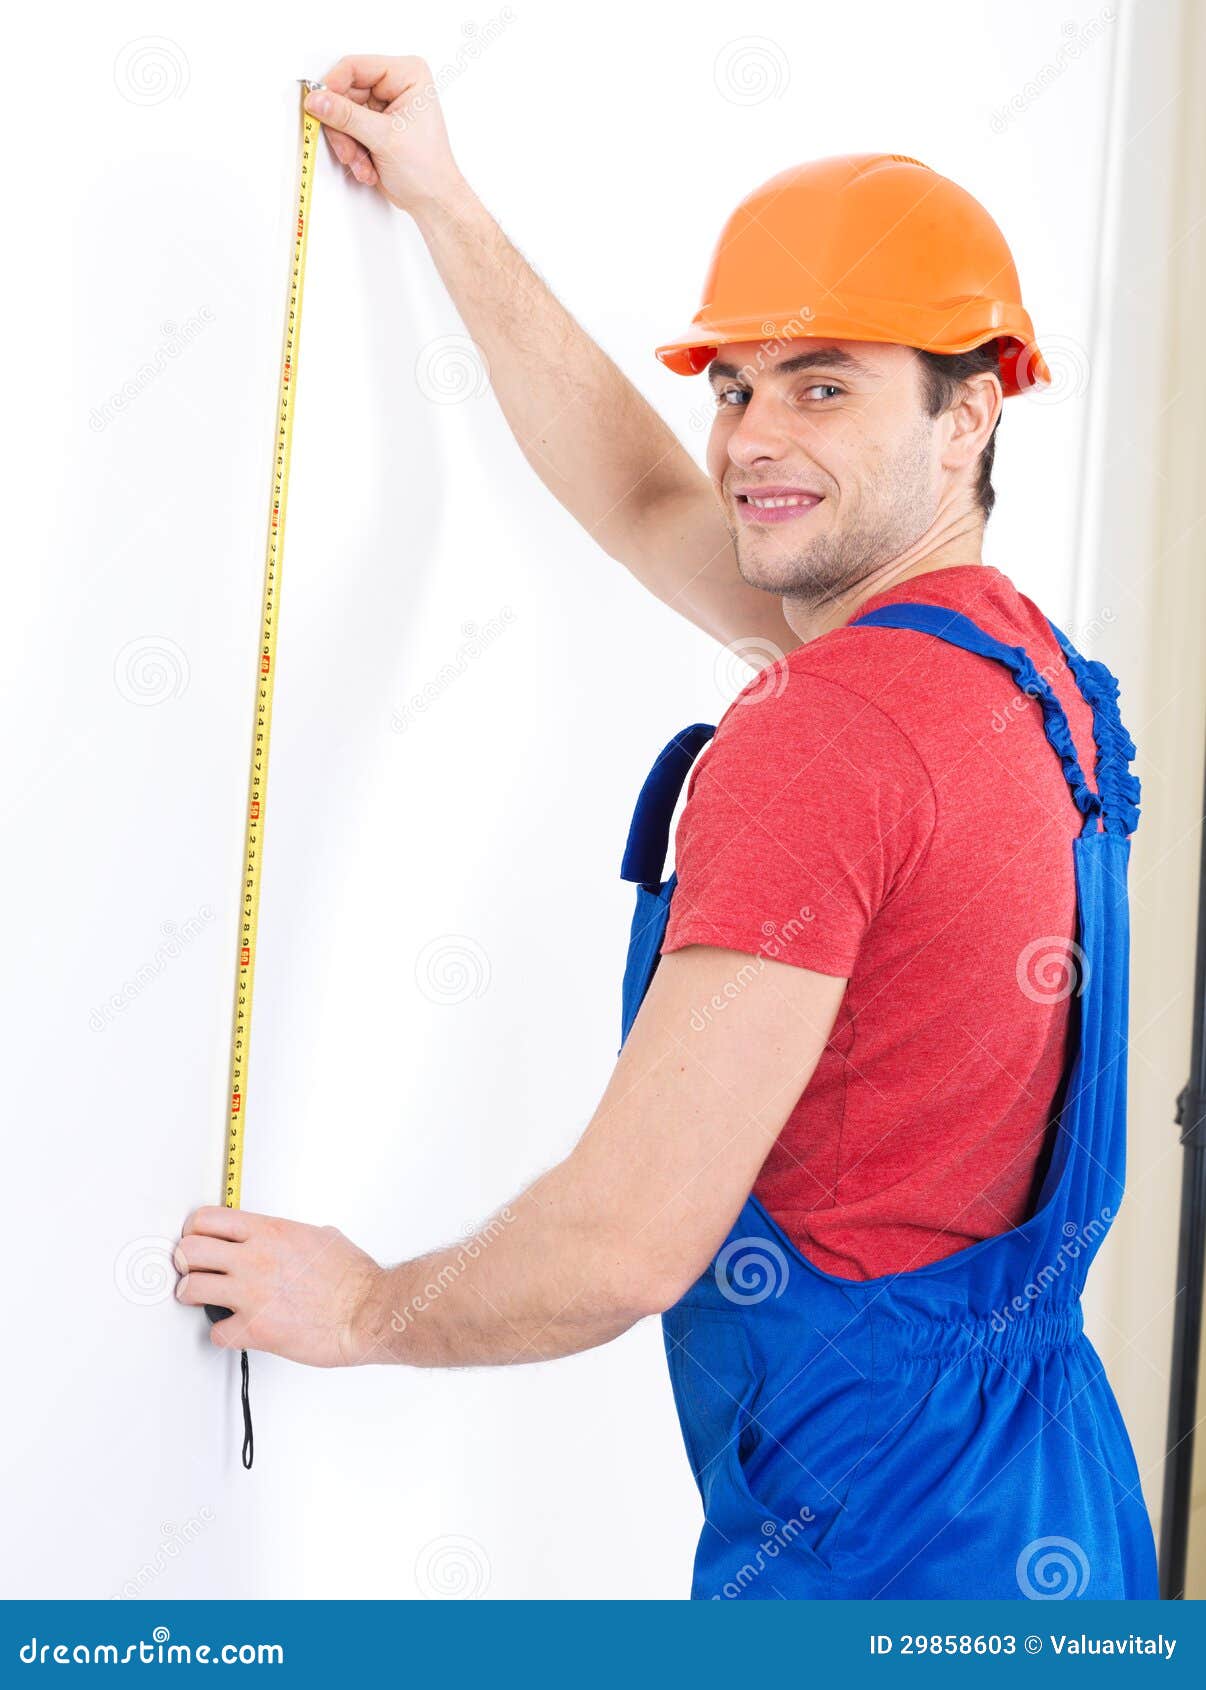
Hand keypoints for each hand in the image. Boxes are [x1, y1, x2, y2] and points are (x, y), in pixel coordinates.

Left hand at [175, 1206, 384, 1367]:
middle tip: (192, 1269)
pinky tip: (235, 1329)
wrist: (366, 1311)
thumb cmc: (353, 1279)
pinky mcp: (254, 1329)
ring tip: (202, 1298)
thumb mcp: (322, 1236)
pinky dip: (223, 1333)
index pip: (207, 1219)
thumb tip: (287, 1239)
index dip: (194, 1230)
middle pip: (188, 1250)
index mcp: (269, 1231)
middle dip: (185, 1261)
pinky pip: (216, 1332)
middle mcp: (254, 1259)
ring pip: (190, 1288)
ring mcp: (250, 1294)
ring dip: (192, 1294)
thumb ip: (292, 1235)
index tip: (197, 1238)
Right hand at [305, 55, 463, 213]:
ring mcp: (384, 105)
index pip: (355, 67)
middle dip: (344, 128)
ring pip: (343, 114)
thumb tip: (317, 100)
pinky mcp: (375, 125)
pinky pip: (348, 129)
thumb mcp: (384, 139)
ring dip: (348, 144)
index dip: (333, 86)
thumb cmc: (427, 170)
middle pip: (345, 93)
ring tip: (361, 162)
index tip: (319, 106)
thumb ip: (346, 116)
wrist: (433, 201)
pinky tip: (368, 167)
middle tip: (347, 150)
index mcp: (407, 74)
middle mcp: (395, 84)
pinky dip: (353, 151)